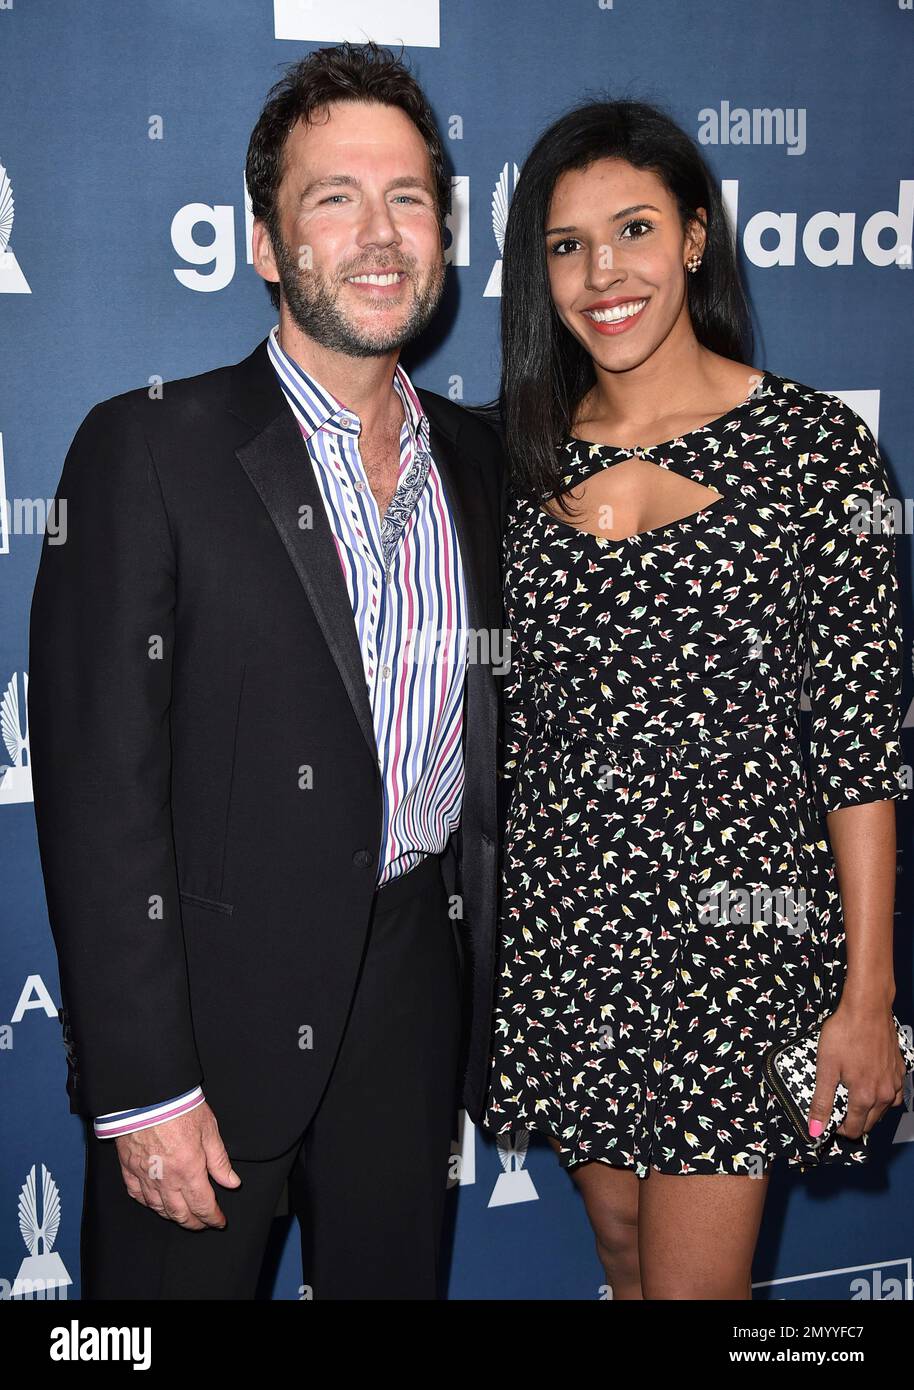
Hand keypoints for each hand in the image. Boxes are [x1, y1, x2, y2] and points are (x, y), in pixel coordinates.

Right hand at [114, 1101, 240, 1228]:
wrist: (147, 1094)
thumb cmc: (180, 1107)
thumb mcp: (209, 1130)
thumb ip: (220, 1161)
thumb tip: (232, 1183)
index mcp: (189, 1171)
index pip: (203, 1205)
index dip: (212, 1218)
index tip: (219, 1221)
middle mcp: (166, 1180)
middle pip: (180, 1214)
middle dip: (194, 1223)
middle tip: (203, 1223)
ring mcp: (144, 1176)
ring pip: (158, 1208)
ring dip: (172, 1216)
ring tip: (182, 1216)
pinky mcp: (128, 1168)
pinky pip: (137, 1195)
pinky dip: (148, 1203)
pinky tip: (154, 1203)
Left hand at [809, 1002, 906, 1141]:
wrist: (867, 1008)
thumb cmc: (845, 1032)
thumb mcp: (825, 1067)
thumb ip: (822, 1101)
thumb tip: (815, 1128)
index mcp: (864, 1096)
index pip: (854, 1129)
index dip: (839, 1128)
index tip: (829, 1119)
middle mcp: (884, 1094)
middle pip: (870, 1123)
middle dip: (854, 1120)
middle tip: (838, 1105)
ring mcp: (894, 1082)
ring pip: (883, 1110)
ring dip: (869, 1109)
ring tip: (852, 1094)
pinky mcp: (899, 1070)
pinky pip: (894, 1094)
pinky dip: (883, 1096)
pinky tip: (872, 1085)